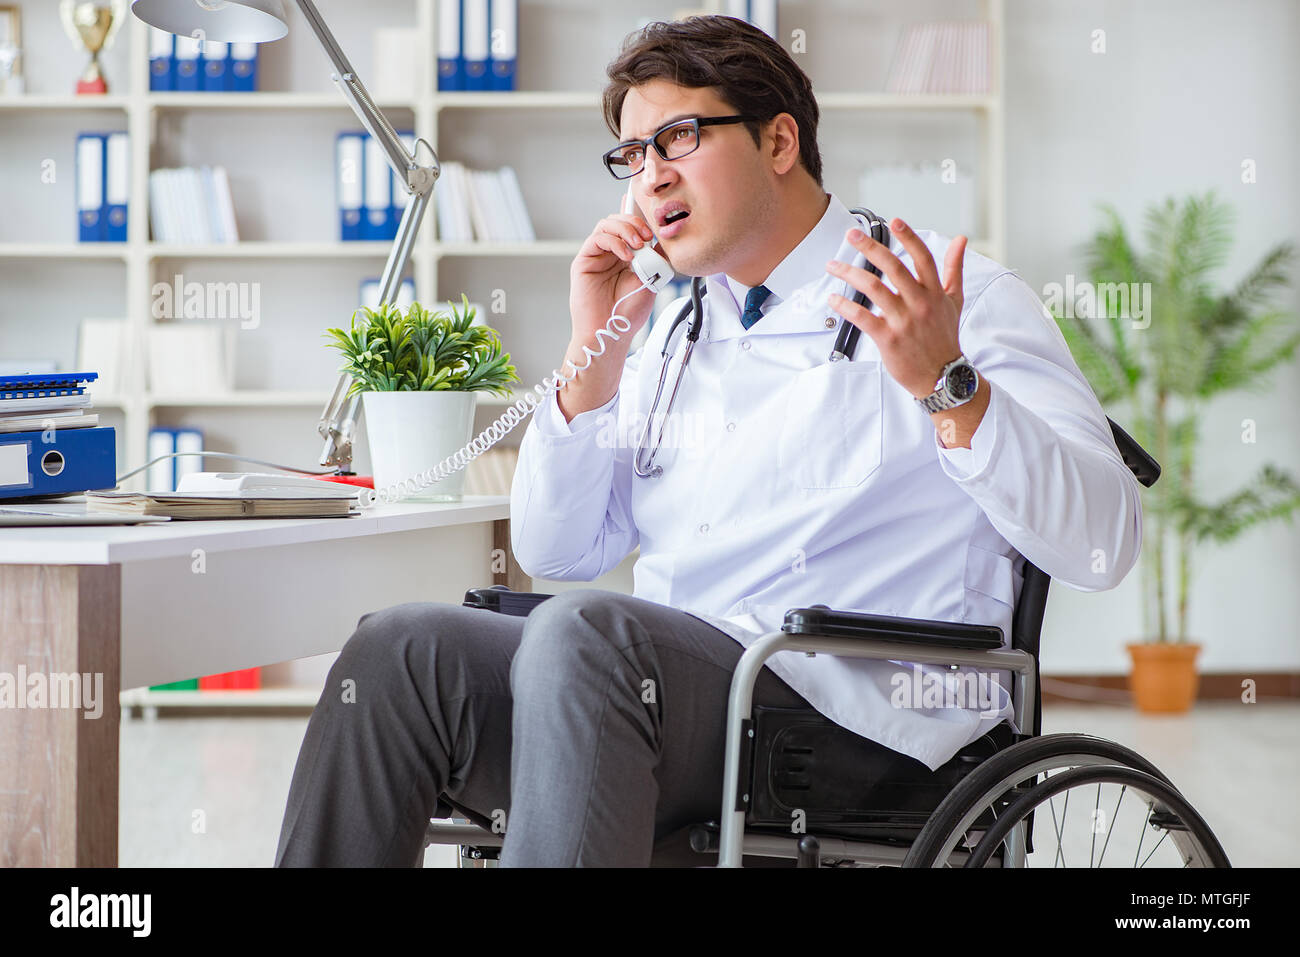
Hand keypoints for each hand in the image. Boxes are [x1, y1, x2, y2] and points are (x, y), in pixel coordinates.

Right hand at [570, 209, 667, 347]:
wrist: (611, 331)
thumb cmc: (627, 312)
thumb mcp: (650, 281)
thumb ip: (655, 259)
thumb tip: (663, 239)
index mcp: (625, 256)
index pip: (629, 228)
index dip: (637, 217)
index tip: (652, 218)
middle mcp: (609, 253)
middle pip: (617, 221)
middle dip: (635, 222)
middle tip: (648, 236)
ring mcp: (596, 256)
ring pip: (606, 224)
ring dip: (625, 229)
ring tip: (638, 245)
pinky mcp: (584, 261)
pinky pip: (597, 238)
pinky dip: (614, 242)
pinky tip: (626, 256)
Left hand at [825, 218, 967, 398]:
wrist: (942, 376)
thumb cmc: (945, 337)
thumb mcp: (955, 300)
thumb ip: (954, 268)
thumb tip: (961, 240)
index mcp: (935, 292)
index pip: (922, 257)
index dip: (908, 237)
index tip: (893, 221)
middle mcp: (919, 303)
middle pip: (893, 267)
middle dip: (870, 247)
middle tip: (851, 235)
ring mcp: (904, 321)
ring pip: (873, 288)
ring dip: (849, 274)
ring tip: (833, 266)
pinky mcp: (888, 338)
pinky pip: (862, 318)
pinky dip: (845, 306)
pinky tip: (834, 299)